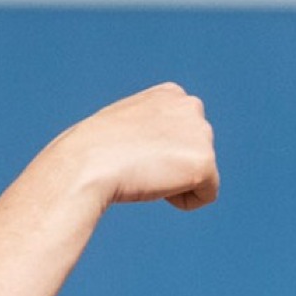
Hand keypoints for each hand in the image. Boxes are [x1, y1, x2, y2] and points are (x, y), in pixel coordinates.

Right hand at [43, 82, 219, 211]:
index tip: (135, 153)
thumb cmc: (96, 150)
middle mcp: (191, 106)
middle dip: (171, 166)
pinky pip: (206, 195)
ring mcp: (200, 132)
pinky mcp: (205, 160)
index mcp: (171, 94)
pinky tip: (158, 188)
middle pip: (194, 154)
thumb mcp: (125, 127)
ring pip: (199, 174)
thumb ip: (151, 130)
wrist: (88, 164)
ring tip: (146, 173)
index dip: (158, 153)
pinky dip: (183, 201)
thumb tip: (162, 151)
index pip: (181, 136)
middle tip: (139, 165)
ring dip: (175, 183)